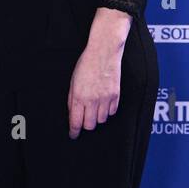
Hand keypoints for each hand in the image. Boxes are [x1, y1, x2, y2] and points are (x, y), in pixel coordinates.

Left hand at [66, 9, 131, 138]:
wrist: (103, 52)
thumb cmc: (85, 65)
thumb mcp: (73, 82)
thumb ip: (72, 100)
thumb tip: (72, 115)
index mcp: (79, 97)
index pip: (76, 122)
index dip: (74, 132)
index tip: (73, 135)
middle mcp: (93, 100)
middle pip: (90, 125)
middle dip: (85, 125)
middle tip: (83, 119)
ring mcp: (106, 99)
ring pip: (101, 120)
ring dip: (96, 117)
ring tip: (93, 108)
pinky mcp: (116, 96)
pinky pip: (111, 112)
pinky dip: (107, 111)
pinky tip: (103, 103)